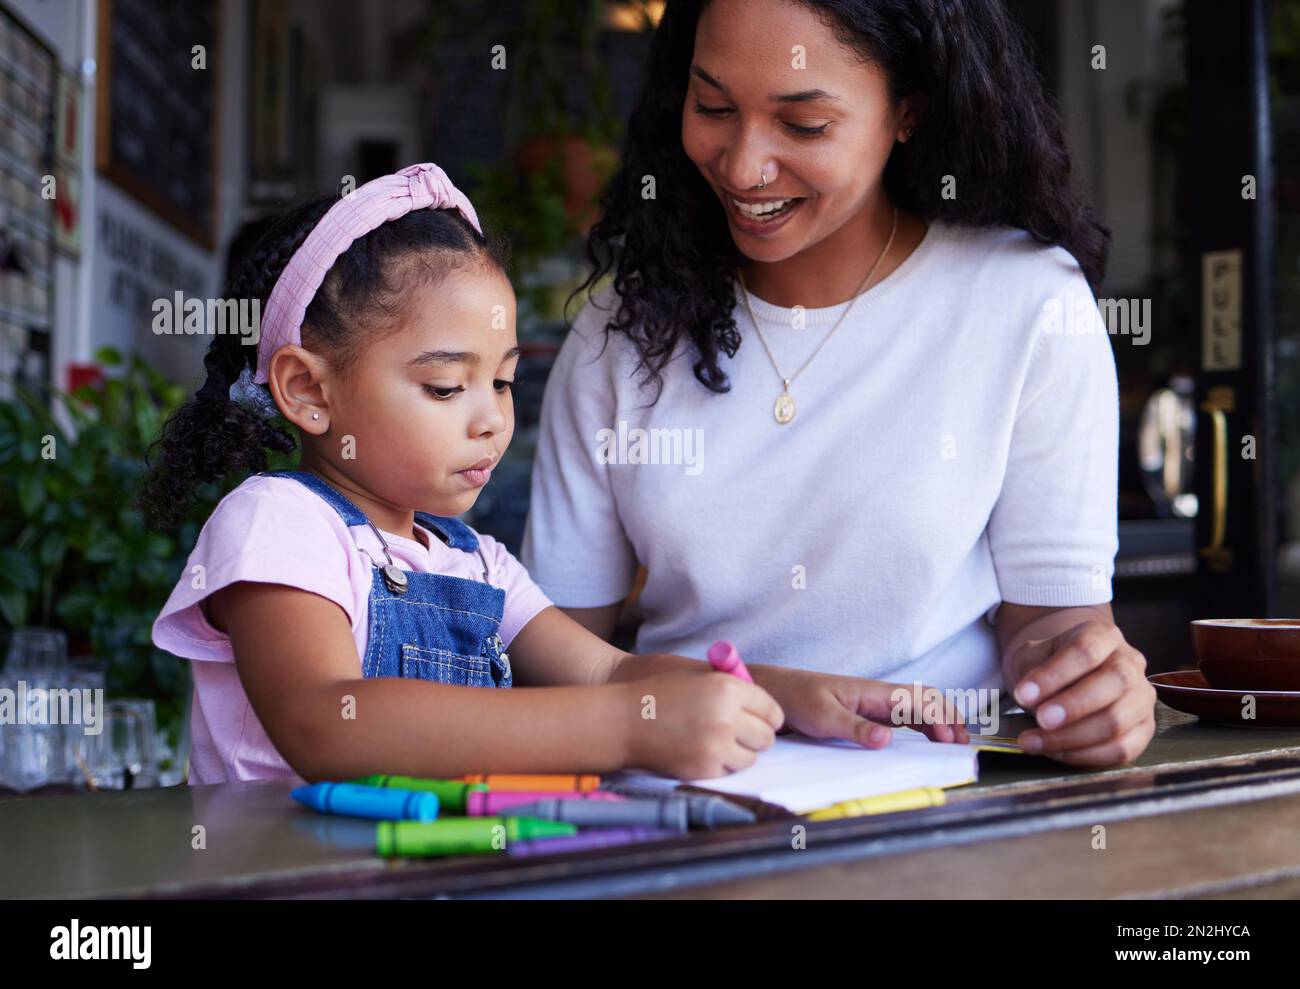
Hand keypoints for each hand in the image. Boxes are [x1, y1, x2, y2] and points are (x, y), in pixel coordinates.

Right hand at [622, 669, 783, 778]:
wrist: (625, 721)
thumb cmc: (661, 695)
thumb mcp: (698, 678)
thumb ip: (731, 687)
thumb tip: (763, 704)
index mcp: (727, 689)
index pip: (772, 710)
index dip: (769, 717)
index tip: (763, 721)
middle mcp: (726, 717)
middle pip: (767, 737)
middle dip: (757, 737)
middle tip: (743, 735)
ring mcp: (716, 745)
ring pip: (751, 757)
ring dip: (740, 752)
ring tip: (720, 742)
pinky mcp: (705, 768)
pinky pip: (729, 770)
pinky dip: (721, 764)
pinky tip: (703, 751)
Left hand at [752, 667, 970, 747]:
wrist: (777, 692)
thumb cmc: (798, 698)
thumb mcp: (824, 716)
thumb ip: (855, 728)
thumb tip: (888, 739)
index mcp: (874, 692)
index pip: (920, 699)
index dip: (941, 717)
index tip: (952, 739)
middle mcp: (880, 696)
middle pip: (926, 702)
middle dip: (948, 719)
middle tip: (961, 745)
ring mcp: (876, 706)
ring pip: (917, 711)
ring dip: (937, 725)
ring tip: (952, 746)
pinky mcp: (868, 716)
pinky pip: (902, 721)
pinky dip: (920, 730)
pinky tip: (926, 744)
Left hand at [1009, 620, 1155, 765]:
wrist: (1067, 676)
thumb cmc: (1051, 665)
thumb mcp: (1034, 656)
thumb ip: (1032, 671)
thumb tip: (1029, 698)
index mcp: (1103, 636)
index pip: (1086, 650)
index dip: (1055, 675)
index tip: (1023, 694)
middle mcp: (1130, 663)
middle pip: (1115, 682)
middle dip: (1074, 705)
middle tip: (1041, 720)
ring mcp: (1142, 697)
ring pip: (1118, 721)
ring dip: (1073, 737)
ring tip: (1034, 741)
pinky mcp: (1144, 729)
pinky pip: (1122, 749)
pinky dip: (1085, 755)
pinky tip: (1055, 752)